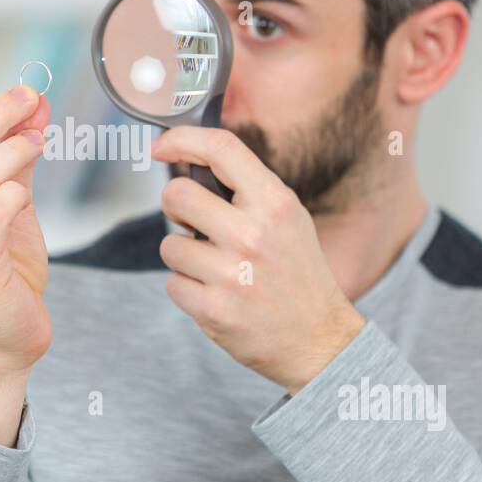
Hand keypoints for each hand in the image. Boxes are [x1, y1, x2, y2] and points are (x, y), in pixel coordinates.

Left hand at [149, 127, 364, 394]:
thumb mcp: (289, 219)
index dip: (181, 140)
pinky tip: (216, 294)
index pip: (221, 148)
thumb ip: (247, 191)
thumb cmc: (298, 274)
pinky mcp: (213, 310)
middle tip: (192, 223)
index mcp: (274, 204)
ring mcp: (231, 274)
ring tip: (215, 268)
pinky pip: (172, 283)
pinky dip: (187, 288)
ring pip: (169, 245)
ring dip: (184, 256)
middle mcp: (252, 235)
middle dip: (176, 207)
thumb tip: (190, 163)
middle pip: (176, 194)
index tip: (161, 148)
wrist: (320, 341)